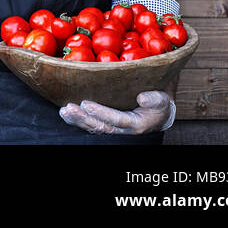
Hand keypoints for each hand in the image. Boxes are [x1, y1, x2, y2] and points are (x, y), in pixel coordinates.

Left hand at [59, 90, 173, 134]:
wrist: (159, 114)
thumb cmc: (160, 104)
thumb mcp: (163, 100)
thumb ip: (155, 99)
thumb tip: (142, 98)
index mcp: (137, 124)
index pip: (116, 120)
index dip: (101, 113)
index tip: (86, 104)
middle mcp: (123, 129)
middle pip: (101, 126)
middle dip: (83, 118)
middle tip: (69, 108)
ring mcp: (114, 129)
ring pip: (94, 127)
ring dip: (77, 120)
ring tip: (64, 111)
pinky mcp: (107, 124)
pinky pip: (91, 125)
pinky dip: (78, 120)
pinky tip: (66, 113)